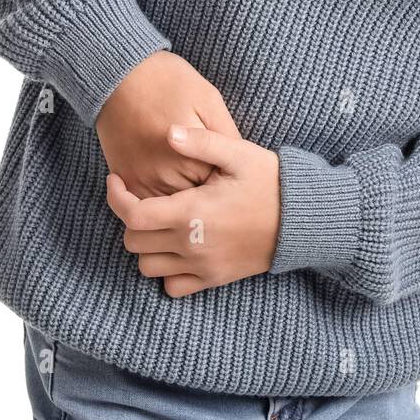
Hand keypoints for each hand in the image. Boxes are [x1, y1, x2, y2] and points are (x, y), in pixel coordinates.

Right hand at [95, 50, 240, 198]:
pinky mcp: (125, 179)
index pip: (218, 185)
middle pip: (194, 199)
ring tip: (188, 175)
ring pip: (170, 205)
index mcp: (191, 158)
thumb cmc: (170, 81)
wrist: (120, 73)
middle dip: (203, 189)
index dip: (224, 176)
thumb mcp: (209, 100)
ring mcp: (142, 181)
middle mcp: (165, 176)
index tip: (226, 167)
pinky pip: (146, 201)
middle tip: (207, 173)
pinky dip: (158, 195)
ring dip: (181, 195)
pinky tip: (167, 178)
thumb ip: (225, 136)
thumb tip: (240, 161)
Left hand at [106, 125, 280, 296]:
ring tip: (161, 223)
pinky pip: (172, 287)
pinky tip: (177, 248)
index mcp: (191, 212)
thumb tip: (169, 132)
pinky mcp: (214, 279)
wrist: (303, 220)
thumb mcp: (239, 153)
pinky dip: (167, 272)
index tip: (116, 181)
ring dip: (147, 245)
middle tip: (145, 198)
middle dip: (132, 218)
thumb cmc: (270, 182)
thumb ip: (201, 142)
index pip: (133, 215)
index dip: (116, 197)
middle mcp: (191, 245)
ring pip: (147, 266)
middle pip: (134, 241)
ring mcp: (202, 266)